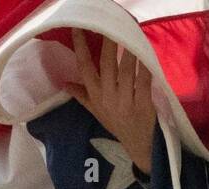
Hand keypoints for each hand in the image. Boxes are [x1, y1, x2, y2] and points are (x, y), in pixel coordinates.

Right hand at [64, 28, 156, 174]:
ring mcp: (126, 101)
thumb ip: (82, 95)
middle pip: (106, 65)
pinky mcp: (143, 103)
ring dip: (127, 50)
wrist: (138, 144)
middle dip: (108, 43)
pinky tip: (144, 51)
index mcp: (95, 96)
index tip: (79, 29)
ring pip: (125, 70)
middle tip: (111, 24)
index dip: (81, 48)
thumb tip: (64, 83)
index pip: (85, 69)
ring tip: (129, 31)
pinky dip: (144, 65)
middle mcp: (108, 98)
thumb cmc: (117, 124)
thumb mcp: (96, 111)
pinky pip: (143, 80)